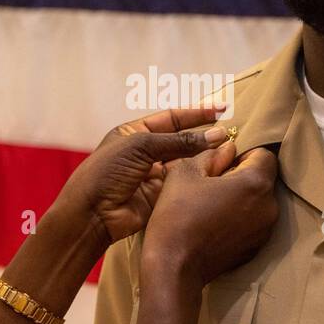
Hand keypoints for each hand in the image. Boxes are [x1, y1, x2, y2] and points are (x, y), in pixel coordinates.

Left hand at [53, 106, 229, 247]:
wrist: (92, 214)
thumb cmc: (106, 172)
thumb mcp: (141, 146)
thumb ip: (179, 141)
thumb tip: (215, 134)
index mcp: (135, 133)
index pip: (172, 119)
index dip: (196, 113)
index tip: (221, 109)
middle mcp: (147, 152)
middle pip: (183, 140)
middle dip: (205, 135)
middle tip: (231, 131)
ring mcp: (155, 175)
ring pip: (187, 162)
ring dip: (206, 156)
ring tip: (230, 148)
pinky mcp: (163, 196)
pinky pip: (186, 182)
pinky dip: (201, 176)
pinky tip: (219, 169)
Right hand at [142, 143, 278, 285]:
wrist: (174, 267)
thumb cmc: (177, 215)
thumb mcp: (185, 171)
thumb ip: (212, 154)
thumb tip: (228, 148)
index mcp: (255, 183)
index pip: (265, 154)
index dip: (243, 152)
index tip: (222, 162)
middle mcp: (269, 207)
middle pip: (263, 179)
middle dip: (242, 175)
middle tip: (212, 182)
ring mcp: (265, 231)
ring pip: (258, 202)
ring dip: (241, 198)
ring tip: (212, 204)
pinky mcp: (256, 248)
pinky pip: (253, 223)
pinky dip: (239, 219)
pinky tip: (215, 224)